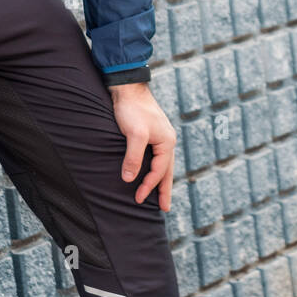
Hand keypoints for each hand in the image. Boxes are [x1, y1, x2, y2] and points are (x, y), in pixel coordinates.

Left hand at [109, 82, 175, 210]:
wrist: (128, 88)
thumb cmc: (132, 109)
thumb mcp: (134, 134)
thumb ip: (133, 157)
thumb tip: (129, 179)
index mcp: (167, 142)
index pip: (159, 171)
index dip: (148, 186)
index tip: (138, 199)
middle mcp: (167, 140)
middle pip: (167, 171)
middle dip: (165, 190)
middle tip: (165, 208)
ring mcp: (161, 137)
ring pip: (163, 164)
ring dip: (161, 180)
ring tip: (160, 195)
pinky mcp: (152, 133)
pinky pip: (156, 157)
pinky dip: (155, 168)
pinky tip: (151, 171)